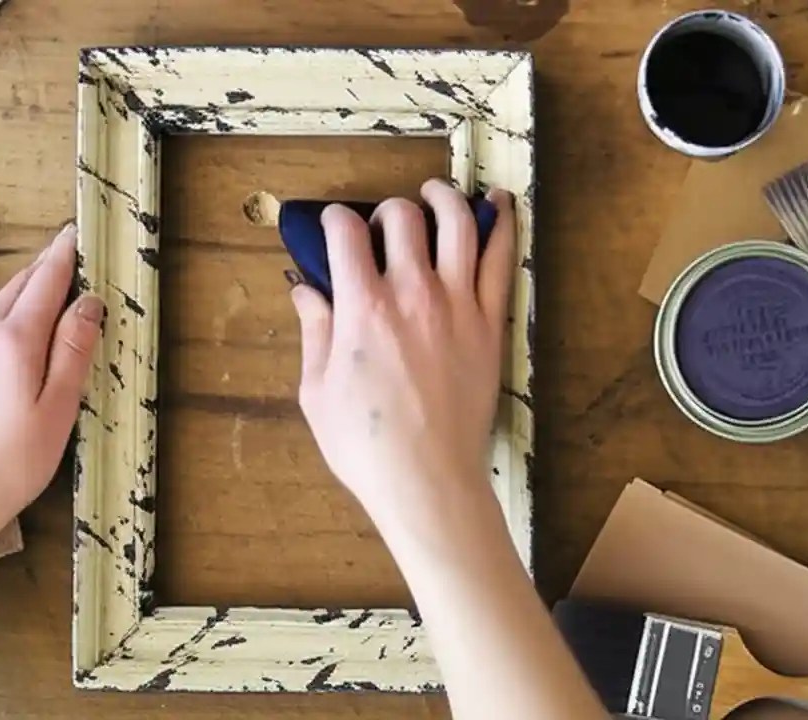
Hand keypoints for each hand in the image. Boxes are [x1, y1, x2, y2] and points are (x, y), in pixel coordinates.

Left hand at [0, 224, 103, 541]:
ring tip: (43, 325)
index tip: (73, 233)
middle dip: (42, 277)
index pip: (44, 282)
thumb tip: (87, 302)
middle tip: (66, 266)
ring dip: (18, 311)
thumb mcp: (59, 408)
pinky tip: (5, 369)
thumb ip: (73, 349)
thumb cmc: (12, 464)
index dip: (62, 256)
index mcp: (12, 340)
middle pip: (15, 292)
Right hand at [288, 179, 514, 522]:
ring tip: (434, 194)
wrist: (427, 479)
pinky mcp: (489, 324)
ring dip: (443, 198)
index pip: (346, 232)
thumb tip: (305, 291)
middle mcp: (412, 293)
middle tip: (384, 228)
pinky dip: (502, 223)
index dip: (335, 219)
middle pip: (402, 217)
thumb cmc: (365, 443)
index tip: (334, 227)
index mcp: (362, 308)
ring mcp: (457, 305)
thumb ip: (314, 331)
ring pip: (458, 222)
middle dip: (386, 210)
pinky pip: (501, 259)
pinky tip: (499, 204)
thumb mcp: (316, 390)